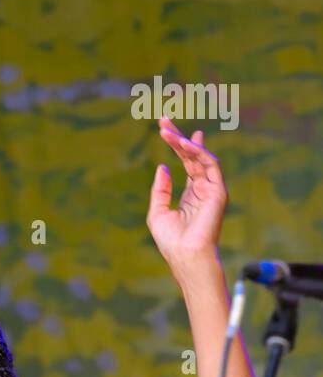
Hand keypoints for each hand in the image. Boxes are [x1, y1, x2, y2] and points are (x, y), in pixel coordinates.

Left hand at [146, 118, 227, 278]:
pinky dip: (198, 152)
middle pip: (193, 156)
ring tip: (167, 132)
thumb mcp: (158, 212)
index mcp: (191, 195)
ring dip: (185, 142)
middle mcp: (204, 189)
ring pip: (201, 157)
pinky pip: (210, 165)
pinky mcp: (218, 191)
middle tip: (163, 120)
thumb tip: (163, 166)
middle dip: (178, 137)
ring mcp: (212, 190)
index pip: (186, 163)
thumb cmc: (171, 241)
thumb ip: (160, 190)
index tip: (163, 129)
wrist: (186, 256)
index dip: (176, 145)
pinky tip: (183, 144)